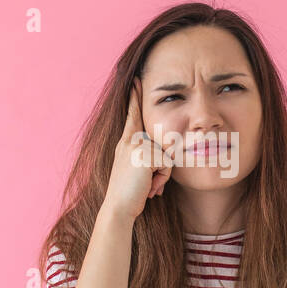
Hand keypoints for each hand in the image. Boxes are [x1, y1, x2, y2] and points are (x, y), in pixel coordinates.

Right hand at [103, 76, 178, 220]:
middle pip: (161, 144)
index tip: (137, 80)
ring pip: (167, 156)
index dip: (135, 98)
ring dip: (162, 175)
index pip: (132, 115)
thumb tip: (165, 155)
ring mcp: (137, 146)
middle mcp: (130, 141)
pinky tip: (149, 186)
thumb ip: (146, 157)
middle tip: (145, 183)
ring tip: (146, 185)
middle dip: (160, 169)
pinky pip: (168, 164)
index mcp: (125, 142)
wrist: (118, 207)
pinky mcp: (146, 155)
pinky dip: (162, 179)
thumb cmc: (129, 193)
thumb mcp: (136, 170)